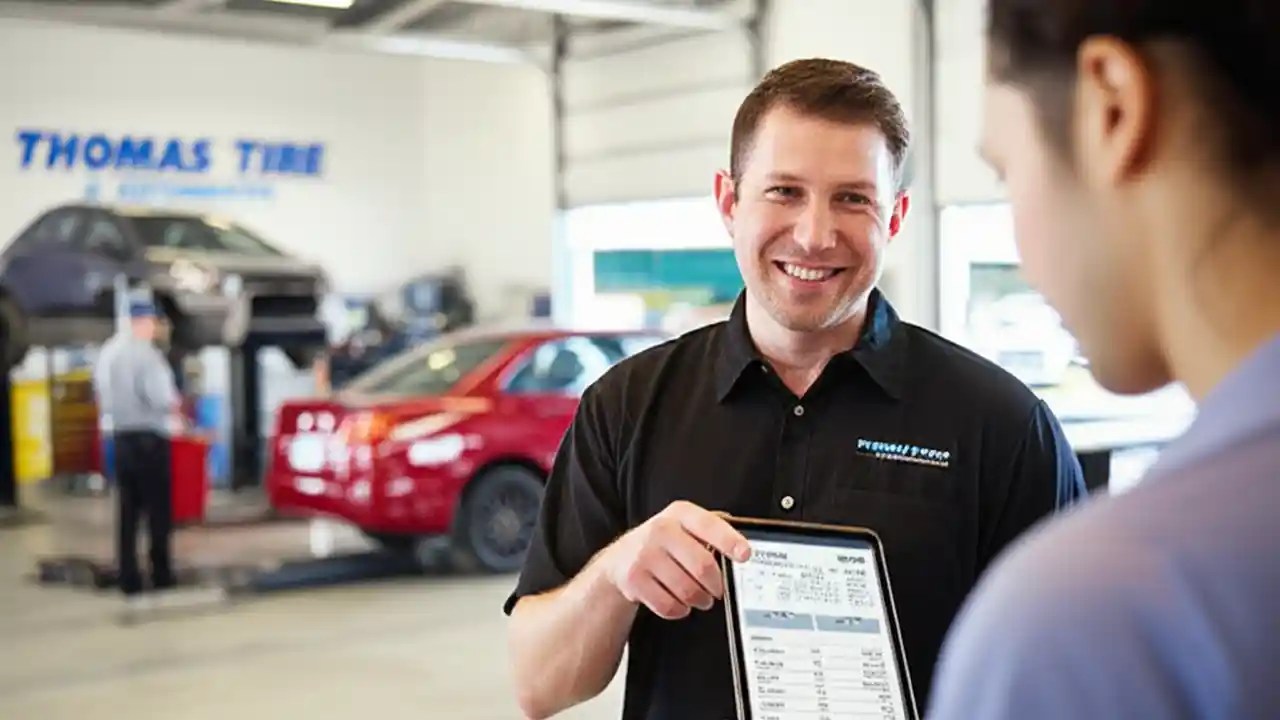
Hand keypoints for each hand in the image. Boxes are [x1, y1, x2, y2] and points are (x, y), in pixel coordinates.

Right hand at [601, 501, 751, 619]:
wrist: (619, 559)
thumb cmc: (662, 543)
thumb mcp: (684, 526)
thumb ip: (712, 531)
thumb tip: (743, 548)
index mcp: (680, 513)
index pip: (710, 525)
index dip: (730, 541)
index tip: (745, 554)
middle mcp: (661, 530)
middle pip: (703, 565)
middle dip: (716, 585)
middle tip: (717, 590)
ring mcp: (645, 554)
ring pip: (687, 590)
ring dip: (699, 600)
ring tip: (699, 598)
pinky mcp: (634, 579)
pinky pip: (668, 605)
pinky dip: (680, 610)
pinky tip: (679, 602)